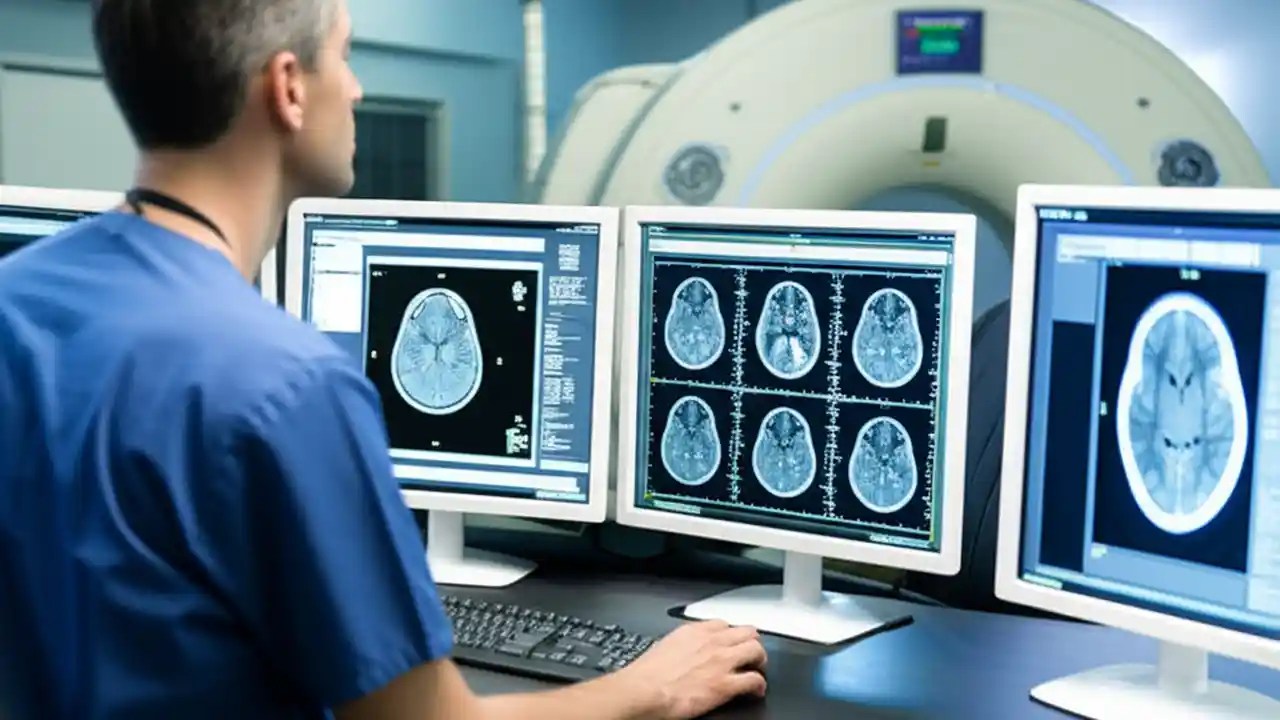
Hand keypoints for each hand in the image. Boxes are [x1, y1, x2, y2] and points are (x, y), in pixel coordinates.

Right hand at [619, 620, 767, 719]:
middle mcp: (712, 642)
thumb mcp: (665, 646)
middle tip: (750, 654)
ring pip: (756, 650)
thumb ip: (682, 644)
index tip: (732, 641)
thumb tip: (684, 651)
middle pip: (747, 632)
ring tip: (757, 669)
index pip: (724, 624)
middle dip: (751, 643)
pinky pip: (754, 680)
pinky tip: (756, 691)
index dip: (732, 634)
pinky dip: (759, 685)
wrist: (645, 691)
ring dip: (759, 661)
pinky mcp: (725, 685)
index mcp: (694, 631)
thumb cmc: (648, 674)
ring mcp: (721, 662)